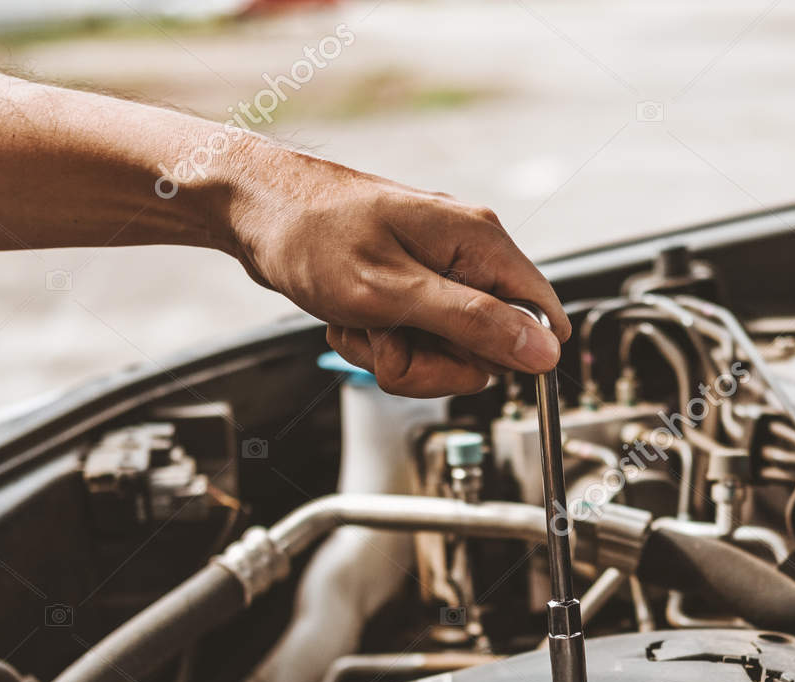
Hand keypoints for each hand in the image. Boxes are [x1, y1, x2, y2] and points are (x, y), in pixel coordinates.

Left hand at [226, 142, 569, 395]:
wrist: (250, 208)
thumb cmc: (311, 235)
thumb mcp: (395, 293)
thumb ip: (475, 323)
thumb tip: (544, 350)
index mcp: (480, 243)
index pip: (540, 317)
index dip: (508, 354)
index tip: (457, 355)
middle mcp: (467, 253)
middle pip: (486, 349)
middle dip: (431, 360)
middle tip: (387, 335)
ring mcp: (437, 271)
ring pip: (445, 353)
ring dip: (396, 353)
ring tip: (361, 322)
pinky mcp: (409, 286)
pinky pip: (414, 341)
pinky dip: (377, 341)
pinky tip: (350, 318)